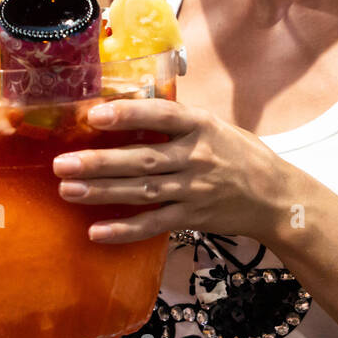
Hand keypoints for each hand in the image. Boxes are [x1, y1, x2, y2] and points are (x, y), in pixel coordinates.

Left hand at [53, 99, 295, 244]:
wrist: (275, 198)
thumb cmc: (241, 155)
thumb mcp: (215, 127)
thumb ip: (178, 121)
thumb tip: (131, 106)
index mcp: (202, 127)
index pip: (161, 116)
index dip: (128, 115)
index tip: (95, 115)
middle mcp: (196, 157)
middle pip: (142, 159)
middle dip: (99, 162)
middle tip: (62, 163)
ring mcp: (194, 191)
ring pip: (142, 192)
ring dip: (102, 192)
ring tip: (68, 190)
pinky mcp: (193, 218)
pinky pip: (154, 226)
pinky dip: (125, 230)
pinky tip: (97, 232)